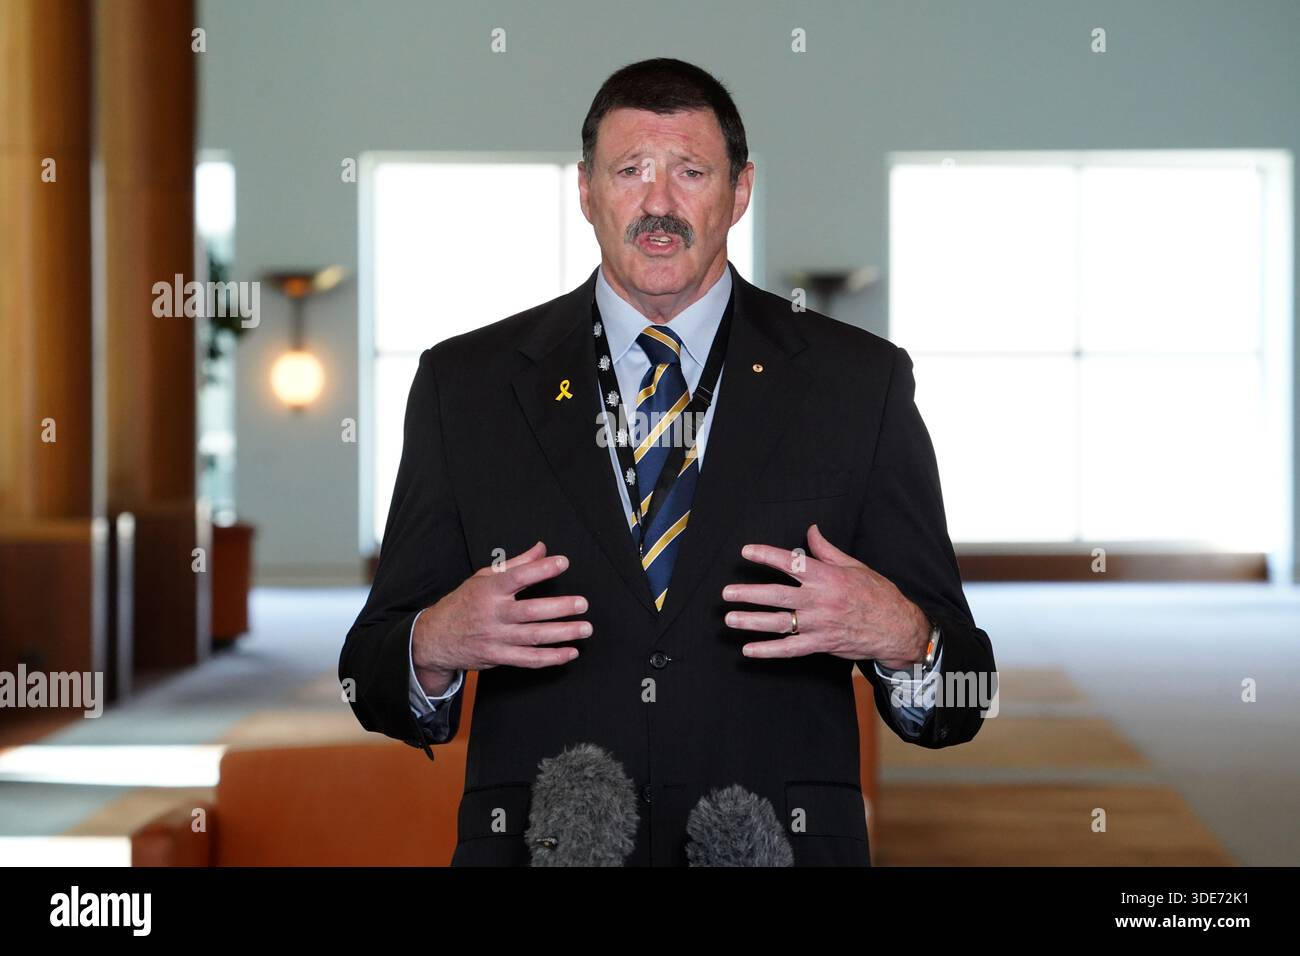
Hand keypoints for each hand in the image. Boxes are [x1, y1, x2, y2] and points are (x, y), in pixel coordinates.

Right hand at [412, 541, 590, 691]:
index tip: (563, 562)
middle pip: (531, 611)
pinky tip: (569, 652)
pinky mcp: (498, 657)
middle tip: (583, 604)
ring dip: (562, 633)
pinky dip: (551, 658)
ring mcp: (495, 638)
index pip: (517, 577)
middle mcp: (493, 614)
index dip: (541, 569)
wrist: (435, 638)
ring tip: (585, 628)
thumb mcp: (483, 578)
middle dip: (560, 608)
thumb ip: (516, 564)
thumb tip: (542, 548)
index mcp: (489, 589)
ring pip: (534, 637)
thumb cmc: (464, 603)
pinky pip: (528, 659)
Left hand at [721, 523, 928, 667]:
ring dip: (751, 621)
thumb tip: (811, 531)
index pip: (791, 563)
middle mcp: (820, 600)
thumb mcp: (854, 566)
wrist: (897, 628)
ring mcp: (819, 624)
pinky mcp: (821, 644)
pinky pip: (790, 649)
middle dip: (749, 593)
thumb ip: (827, 550)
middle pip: (777, 595)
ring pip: (779, 623)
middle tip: (726, 592)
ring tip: (730, 618)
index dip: (767, 555)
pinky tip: (749, 650)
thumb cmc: (877, 594)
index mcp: (827, 577)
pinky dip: (769, 651)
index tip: (746, 552)